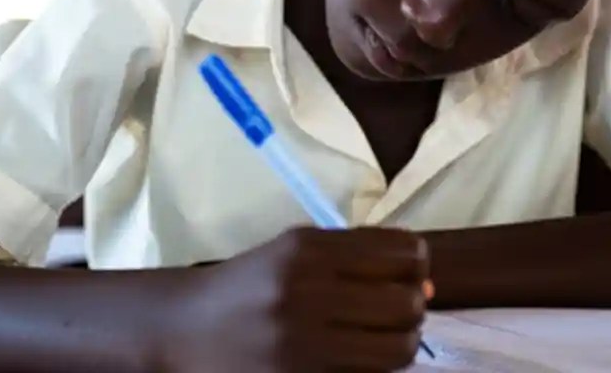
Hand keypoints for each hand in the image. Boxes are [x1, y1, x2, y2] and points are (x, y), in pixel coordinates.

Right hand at [162, 227, 428, 372]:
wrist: (184, 330)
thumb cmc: (247, 286)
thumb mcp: (293, 252)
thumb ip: (354, 257)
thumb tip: (426, 282)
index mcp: (306, 249)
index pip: (400, 252)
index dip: (418, 264)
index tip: (413, 273)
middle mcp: (306, 291)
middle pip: (405, 302)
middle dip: (415, 306)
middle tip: (403, 309)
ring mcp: (303, 342)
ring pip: (397, 348)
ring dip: (404, 342)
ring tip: (388, 338)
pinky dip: (378, 368)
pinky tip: (363, 358)